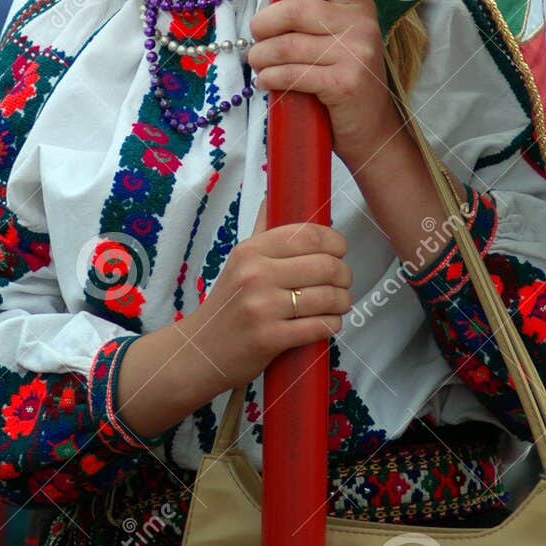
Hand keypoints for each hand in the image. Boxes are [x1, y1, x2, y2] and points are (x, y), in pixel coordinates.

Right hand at [190, 199, 353, 390]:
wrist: (200, 352)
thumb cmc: (227, 305)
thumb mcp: (238, 261)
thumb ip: (261, 230)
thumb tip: (272, 193)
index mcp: (251, 251)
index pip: (309, 234)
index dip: (336, 242)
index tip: (340, 252)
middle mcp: (255, 275)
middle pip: (325, 265)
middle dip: (345, 275)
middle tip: (343, 282)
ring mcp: (262, 308)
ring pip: (328, 297)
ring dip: (343, 302)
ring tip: (339, 304)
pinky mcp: (269, 338)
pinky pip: (319, 326)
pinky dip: (332, 324)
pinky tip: (328, 322)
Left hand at [247, 0, 397, 166]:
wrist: (373, 130)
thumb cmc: (343, 80)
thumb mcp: (337, 39)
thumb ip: (313, 16)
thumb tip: (267, 2)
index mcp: (357, 3)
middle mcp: (361, 23)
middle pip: (294, 9)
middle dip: (263, 25)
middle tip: (256, 41)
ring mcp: (356, 53)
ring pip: (287, 45)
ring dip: (260, 57)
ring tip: (258, 64)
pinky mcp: (345, 83)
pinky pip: (292, 74)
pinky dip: (270, 78)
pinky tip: (267, 82)